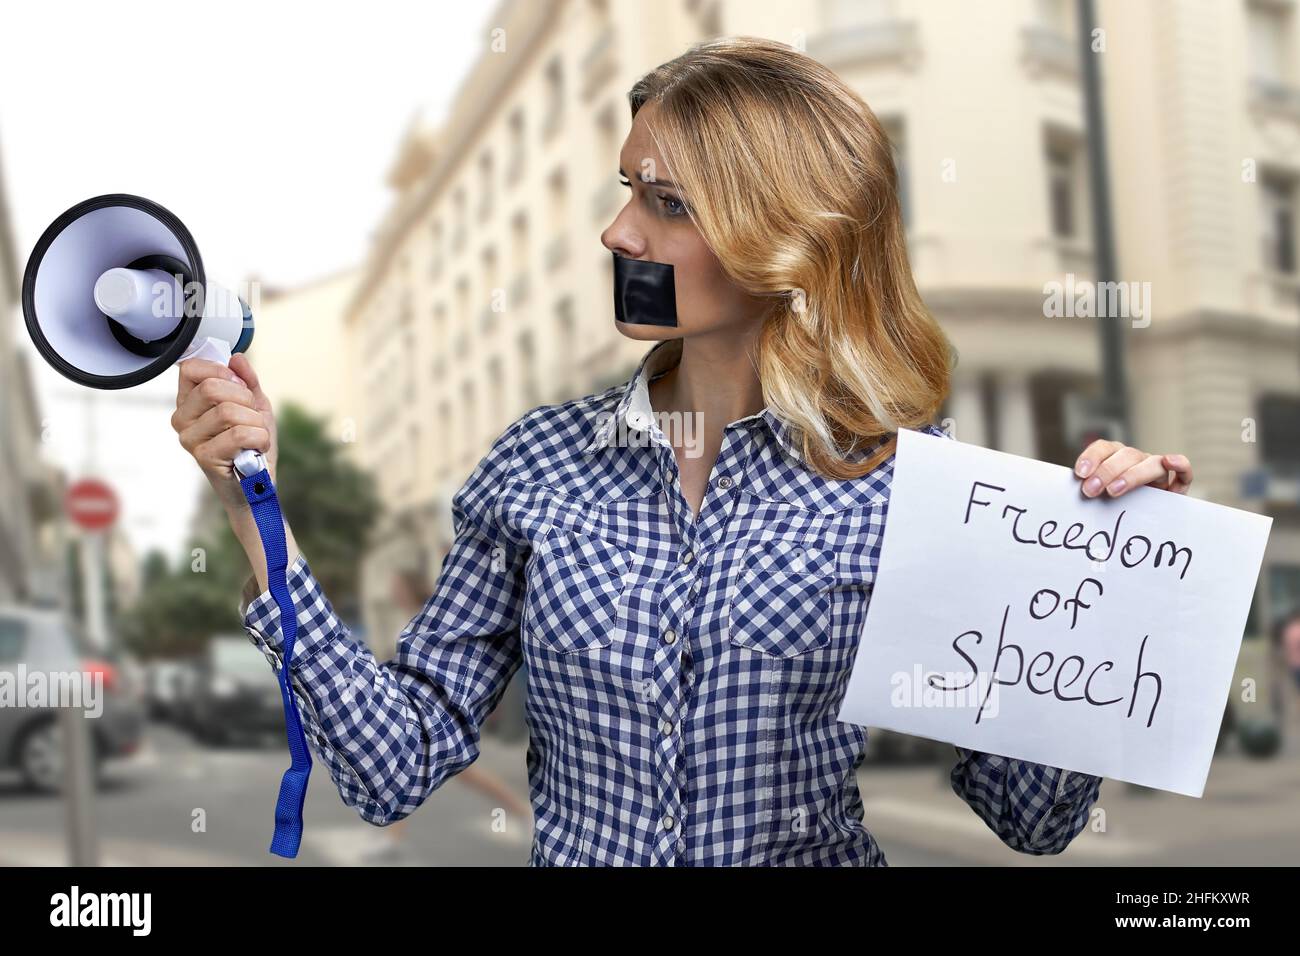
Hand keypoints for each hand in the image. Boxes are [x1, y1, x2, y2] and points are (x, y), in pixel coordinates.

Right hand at [171, 352, 276, 511]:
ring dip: (255, 423)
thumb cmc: (252, 444)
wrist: (258, 483)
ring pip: (228, 411)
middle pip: (212, 388)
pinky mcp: (204, 457)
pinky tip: (255, 449)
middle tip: (252, 416)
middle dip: (245, 400)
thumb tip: (237, 358)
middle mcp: (182, 418)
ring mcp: (190, 439)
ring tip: (255, 436)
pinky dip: (259, 439)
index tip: (239, 385)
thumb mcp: (254, 406)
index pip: (190, 368)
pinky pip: (239, 434)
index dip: (221, 371)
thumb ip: (247, 381)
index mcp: (189, 401)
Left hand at [1074, 440, 1192, 497]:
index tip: (1080, 473)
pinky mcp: (1176, 484)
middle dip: (1106, 471)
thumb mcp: (1097, 496)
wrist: (1139, 522)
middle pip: (1125, 455)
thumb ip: (1089, 490)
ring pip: (1151, 463)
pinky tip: (1170, 462)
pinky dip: (1180, 465)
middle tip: (1091, 490)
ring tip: (1113, 491)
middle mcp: (1137, 459)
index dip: (1092, 457)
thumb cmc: (1111, 507)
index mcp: (1115, 457)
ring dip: (1131, 475)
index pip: (1104, 447)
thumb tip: (1073, 493)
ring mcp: (1157, 470)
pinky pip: (1184, 471)